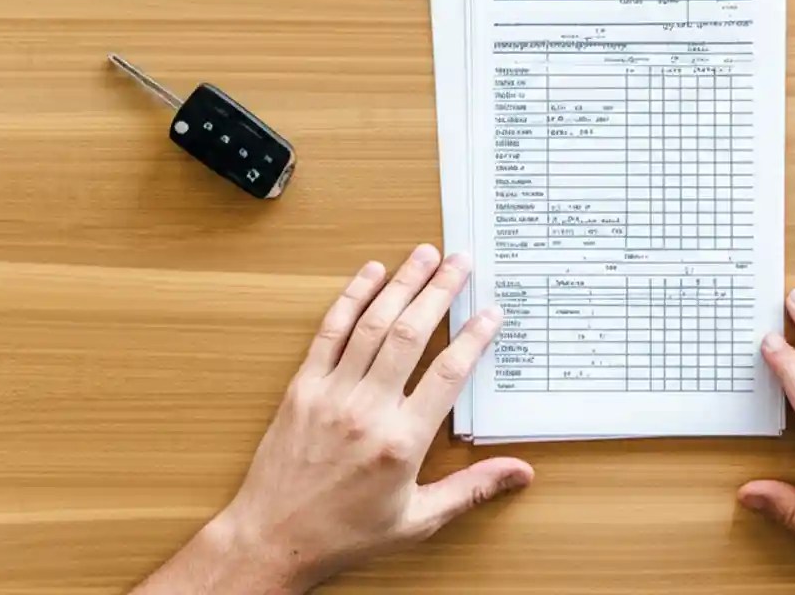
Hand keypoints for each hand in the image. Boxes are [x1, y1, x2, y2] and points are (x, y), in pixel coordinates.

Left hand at [135, 246, 530, 593]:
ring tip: (424, 255)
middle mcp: (367, 410)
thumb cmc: (345, 534)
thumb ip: (471, 490)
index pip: (447, 374)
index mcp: (401, 442)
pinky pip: (329, 333)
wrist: (273, 538)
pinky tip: (370, 274)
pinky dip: (351, 299)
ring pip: (373, 325)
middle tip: (461, 262)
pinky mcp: (302, 388)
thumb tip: (521, 474)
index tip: (491, 312)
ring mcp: (332, 393)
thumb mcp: (417, 520)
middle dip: (440, 292)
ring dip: (401, 284)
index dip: (473, 338)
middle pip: (411, 334)